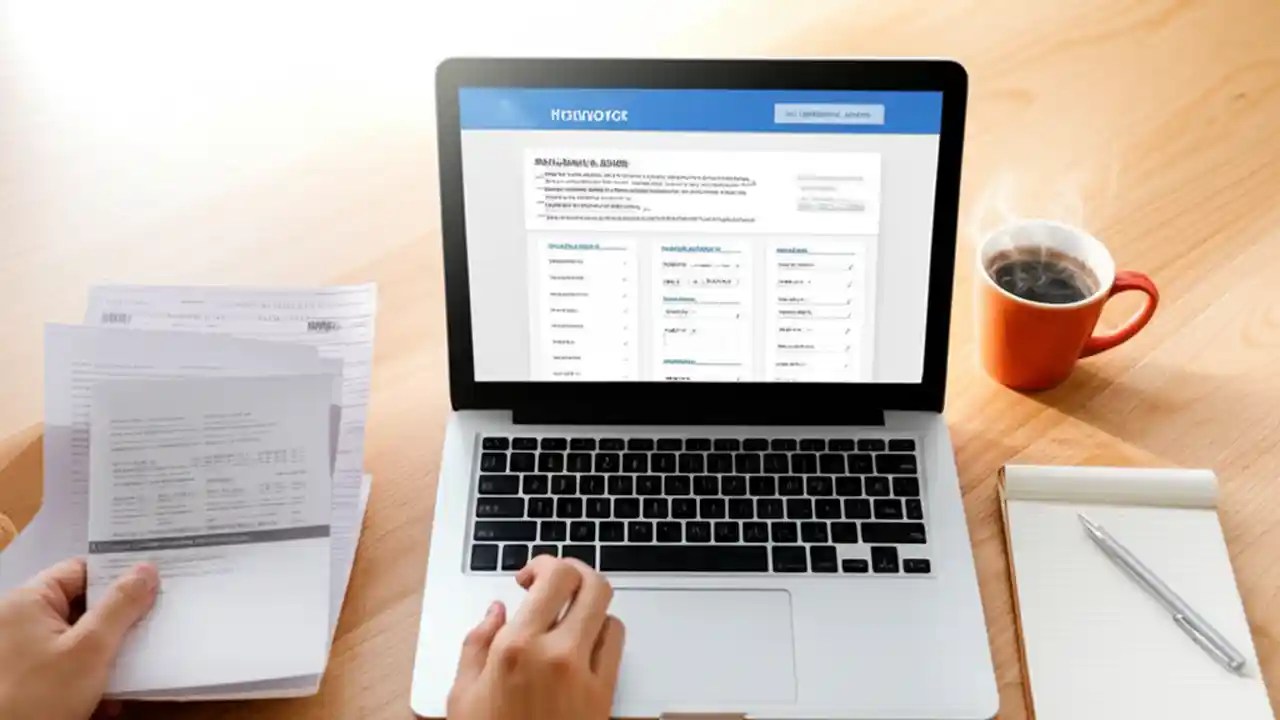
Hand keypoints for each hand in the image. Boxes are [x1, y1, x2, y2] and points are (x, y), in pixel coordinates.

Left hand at [0, 558, 158, 719]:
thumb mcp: (91, 649)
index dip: (117, 574)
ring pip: (78, 637)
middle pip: (81, 604)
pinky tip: (111, 698)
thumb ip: (121, 606)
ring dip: (108, 652)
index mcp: (28, 601)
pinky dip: (90, 676)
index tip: (155, 583)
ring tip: (141, 660)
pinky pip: (66, 665)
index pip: (81, 570)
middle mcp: (20, 621)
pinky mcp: (27, 680)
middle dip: (119, 617)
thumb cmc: (41, 695)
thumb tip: (147, 568)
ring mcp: (22, 653)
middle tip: (157, 620)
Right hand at [447, 556, 625, 719]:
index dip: (545, 563)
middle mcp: (557, 653)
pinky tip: (584, 641)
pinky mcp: (606, 695)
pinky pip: (616, 645)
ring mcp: (587, 674)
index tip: (530, 575)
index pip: (553, 576)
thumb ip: (476, 645)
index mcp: (516, 647)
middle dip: (574, 572)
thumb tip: (493, 612)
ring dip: (588, 604)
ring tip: (568, 613)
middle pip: (591, 582)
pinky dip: (602, 633)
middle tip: (555, 581)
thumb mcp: (461, 697)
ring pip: (607, 610)